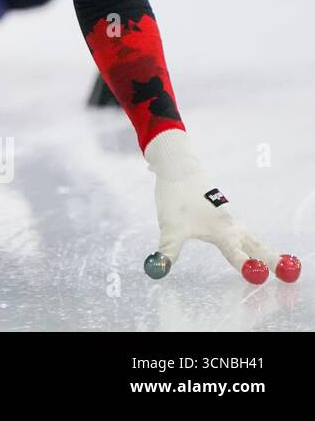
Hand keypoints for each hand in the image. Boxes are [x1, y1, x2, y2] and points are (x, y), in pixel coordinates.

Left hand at [143, 130, 300, 283]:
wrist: (179, 169)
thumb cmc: (176, 196)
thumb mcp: (169, 226)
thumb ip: (168, 249)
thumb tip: (159, 269)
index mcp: (221, 230)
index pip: (238, 255)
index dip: (248, 267)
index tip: (259, 279)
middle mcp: (230, 226)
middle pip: (257, 247)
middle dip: (272, 260)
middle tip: (290, 275)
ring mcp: (229, 219)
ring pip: (252, 239)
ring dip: (265, 252)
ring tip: (279, 264)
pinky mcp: (223, 215)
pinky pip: (244, 233)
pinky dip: (254, 244)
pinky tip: (252, 248)